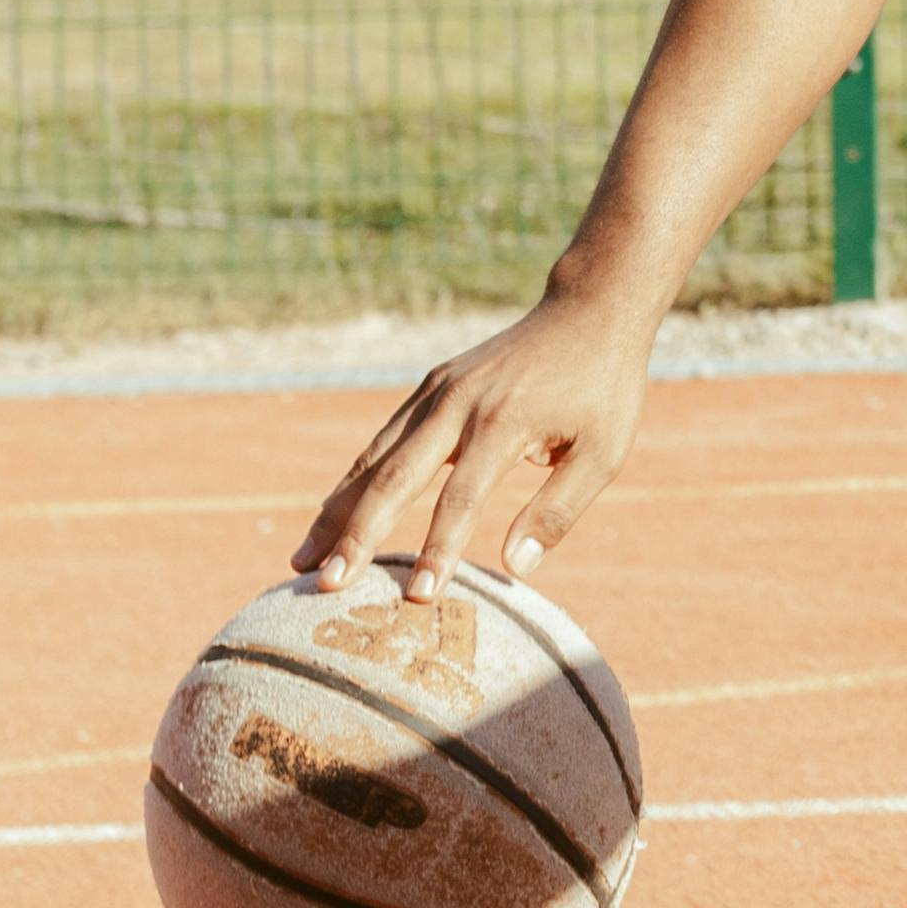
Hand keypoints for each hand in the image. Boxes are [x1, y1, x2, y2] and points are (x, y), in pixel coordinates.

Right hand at [292, 280, 656, 590]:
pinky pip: (383, 439)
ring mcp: (438, 390)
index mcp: (504, 421)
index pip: (462, 498)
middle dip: (358, 535)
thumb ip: (559, 509)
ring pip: (375, 457)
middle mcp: (459, 403)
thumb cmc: (603, 389)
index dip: (438, 549)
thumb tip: (515, 568)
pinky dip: (353, 479)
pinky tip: (329, 515)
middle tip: (327, 585)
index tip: (417, 597)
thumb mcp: (604, 451)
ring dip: (337, 510)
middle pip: (396, 477)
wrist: (588, 310)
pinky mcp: (431, 385)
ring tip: (302, 560)